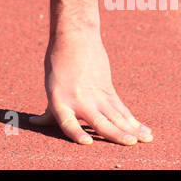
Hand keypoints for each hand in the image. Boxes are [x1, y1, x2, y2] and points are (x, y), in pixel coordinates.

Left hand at [30, 0, 151, 145]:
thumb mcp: (51, 88)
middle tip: (129, 142)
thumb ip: (50, 111)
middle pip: (99, 121)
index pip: (67, 122)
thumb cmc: (58, 65)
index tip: (87, 142)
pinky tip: (145, 131)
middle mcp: (79, 100)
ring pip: (116, 116)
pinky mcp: (108, 90)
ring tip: (144, 140)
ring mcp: (96, 95)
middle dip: (115, 134)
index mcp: (59, 101)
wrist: (75, 38)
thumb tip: (35, 123)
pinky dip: (133, 121)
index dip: (77, 133)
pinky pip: (122, 109)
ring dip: (131, 129)